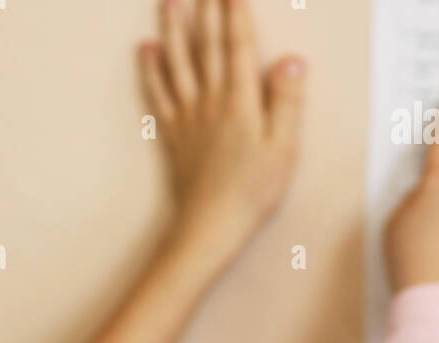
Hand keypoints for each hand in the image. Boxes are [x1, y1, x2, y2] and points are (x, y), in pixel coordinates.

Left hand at [140, 0, 305, 279]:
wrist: (210, 225)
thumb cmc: (253, 191)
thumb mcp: (283, 149)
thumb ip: (287, 102)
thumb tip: (292, 60)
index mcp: (241, 101)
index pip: (239, 44)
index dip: (236, 10)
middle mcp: (211, 100)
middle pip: (206, 44)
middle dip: (206, 7)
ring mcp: (188, 116)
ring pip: (178, 62)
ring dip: (173, 27)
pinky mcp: (173, 134)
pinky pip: (158, 95)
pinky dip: (150, 70)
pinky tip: (145, 48)